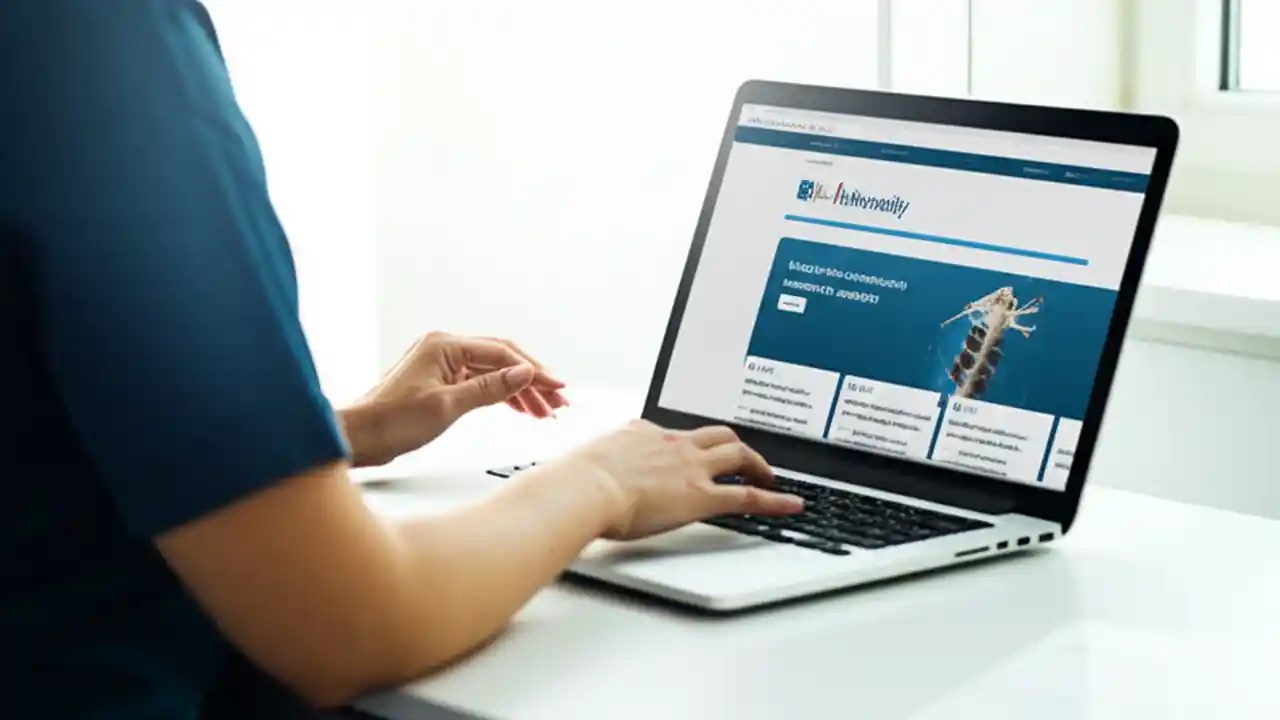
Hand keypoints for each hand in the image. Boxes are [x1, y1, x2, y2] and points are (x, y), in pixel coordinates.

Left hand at [340, 333, 567, 466]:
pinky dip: (502, 396)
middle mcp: (444, 349)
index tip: (556, 387)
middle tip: (558, 400)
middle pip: (502, 359)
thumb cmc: (390, 421)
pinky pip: (480, 383)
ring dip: (520, 391)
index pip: (502, 353)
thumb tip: (523, 374)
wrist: (359, 437)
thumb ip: (489, 388)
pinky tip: (519, 407)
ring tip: (545, 410)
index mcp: (445, 345)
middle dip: (532, 381)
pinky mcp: (441, 382)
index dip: (533, 371)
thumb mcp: (447, 406)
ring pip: (493, 373)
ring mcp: (443, 365)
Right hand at [540, 420, 803, 540]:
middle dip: (735, 445)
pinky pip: (748, 496)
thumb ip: (588, 466)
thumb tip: (576, 475)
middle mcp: (671, 443)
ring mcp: (690, 467)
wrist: (584, 488)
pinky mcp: (701, 495)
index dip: (687, 444)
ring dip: (758, 465)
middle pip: (716, 435)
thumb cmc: (574, 482)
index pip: (672, 433)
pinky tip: (792, 505)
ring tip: (771, 478)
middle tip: (745, 459)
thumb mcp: (581, 464)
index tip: (689, 452)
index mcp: (642, 434)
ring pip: (738, 455)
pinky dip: (775, 500)